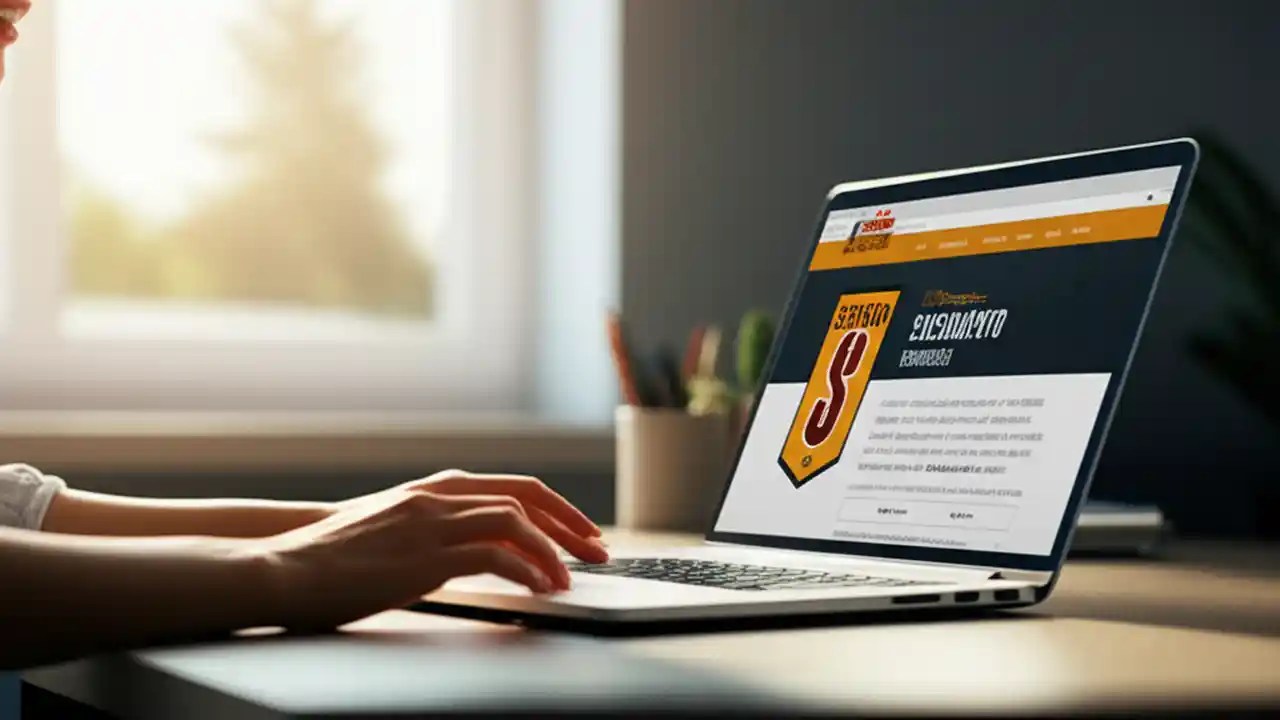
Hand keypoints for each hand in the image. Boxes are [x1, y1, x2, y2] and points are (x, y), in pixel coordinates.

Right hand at [341, 469, 607, 565]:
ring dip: (552, 551)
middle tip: (599, 550)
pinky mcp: (423, 556)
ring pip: (514, 522)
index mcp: (437, 489)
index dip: (558, 508)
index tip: (583, 532)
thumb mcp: (395, 529)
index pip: (516, 487)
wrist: (287, 564)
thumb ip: (438, 530)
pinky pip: (493, 556)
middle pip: (525, 498)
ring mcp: (431, 524)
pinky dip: (526, 570)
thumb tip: (481, 552)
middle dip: (569, 525)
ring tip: (570, 578)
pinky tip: (540, 589)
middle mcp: (440, 498)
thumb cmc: (337, 554)